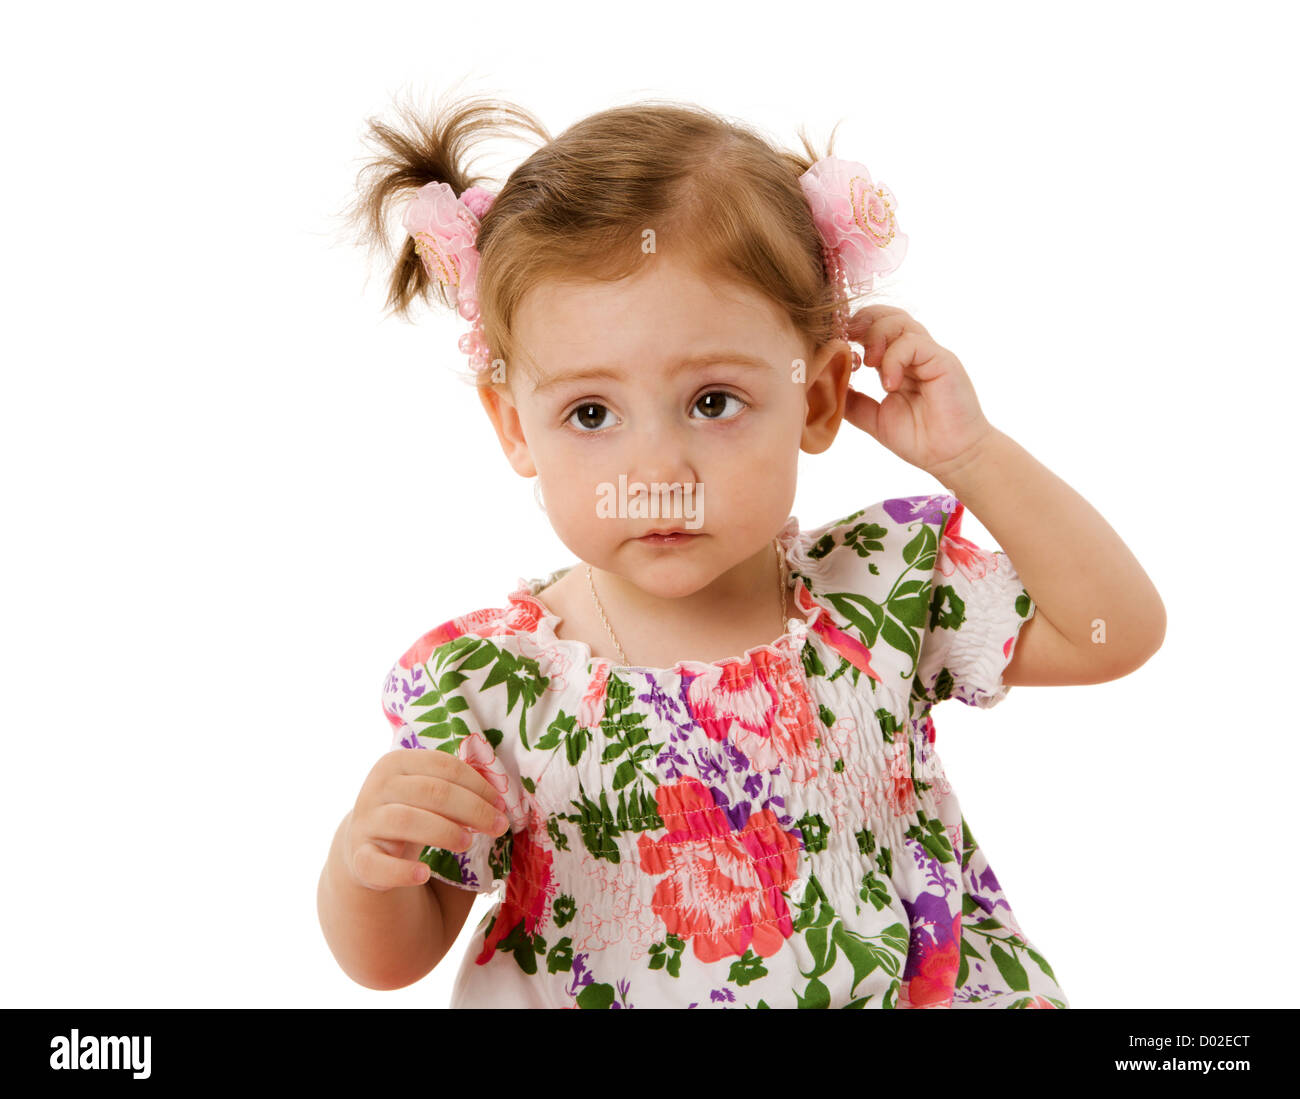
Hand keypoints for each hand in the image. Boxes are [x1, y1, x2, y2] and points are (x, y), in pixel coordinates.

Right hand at [344, 748, 509, 892]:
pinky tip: (424, 874)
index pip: (443, 765)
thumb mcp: (429, 794)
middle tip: (498, 827)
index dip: (477, 784)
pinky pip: (378, 864)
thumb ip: (457, 789)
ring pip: (406, 820)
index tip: (500, 804)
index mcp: (397, 763)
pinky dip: (402, 871)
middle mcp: (377, 787)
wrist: (367, 846)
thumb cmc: (412, 812)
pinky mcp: (359, 859)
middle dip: (472, 809)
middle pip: (432, 791)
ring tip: (468, 844)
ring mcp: (365, 823)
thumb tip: (500, 799)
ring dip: (444, 831)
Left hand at [843, 305, 996, 480]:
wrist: (952, 458)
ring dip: (875, 338)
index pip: (872, 327)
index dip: (850, 331)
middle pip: (884, 314)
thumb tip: (825, 385)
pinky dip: (894, 359)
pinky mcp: (943, 360)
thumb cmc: (919, 438)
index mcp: (897, 361)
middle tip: (846, 345)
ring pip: (898, 321)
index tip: (834, 349)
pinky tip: (890, 384)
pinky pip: (913, 343)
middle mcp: (913, 352)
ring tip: (867, 366)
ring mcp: (929, 354)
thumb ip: (851, 400)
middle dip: (859, 323)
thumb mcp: (872, 417)